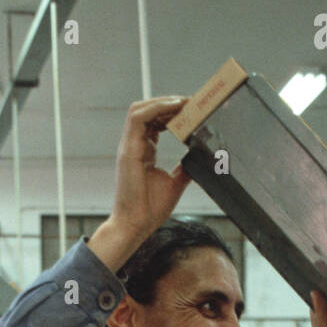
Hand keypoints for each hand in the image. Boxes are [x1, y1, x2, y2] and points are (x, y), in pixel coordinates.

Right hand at [90, 98, 191, 271]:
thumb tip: (198, 159)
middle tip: (192, 102)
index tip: (192, 110)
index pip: (154, 121)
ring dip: (163, 101)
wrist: (135, 225)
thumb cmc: (150, 209)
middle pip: (146, 110)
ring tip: (184, 102)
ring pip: (140, 109)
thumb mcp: (174, 184)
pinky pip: (138, 118)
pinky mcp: (128, 150)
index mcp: (143, 151)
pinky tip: (175, 108)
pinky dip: (157, 108)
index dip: (171, 111)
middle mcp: (133, 145)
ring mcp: (129, 146)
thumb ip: (183, 169)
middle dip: (168, 102)